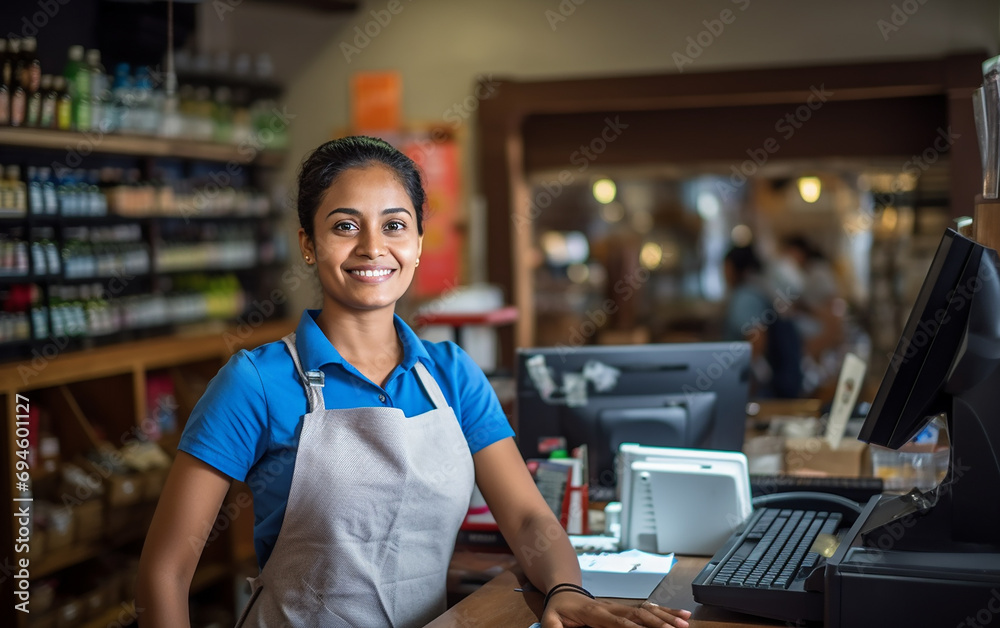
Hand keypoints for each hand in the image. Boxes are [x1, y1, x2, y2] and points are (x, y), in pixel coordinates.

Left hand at [541, 593, 690, 627]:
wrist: (563, 592)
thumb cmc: (558, 610)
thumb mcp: (550, 621)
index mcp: (595, 613)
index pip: (619, 621)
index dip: (635, 627)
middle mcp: (611, 607)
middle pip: (639, 615)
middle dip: (658, 622)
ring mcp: (619, 606)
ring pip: (646, 610)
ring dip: (666, 616)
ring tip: (685, 622)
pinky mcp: (624, 608)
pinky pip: (646, 609)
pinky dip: (663, 611)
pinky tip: (679, 615)